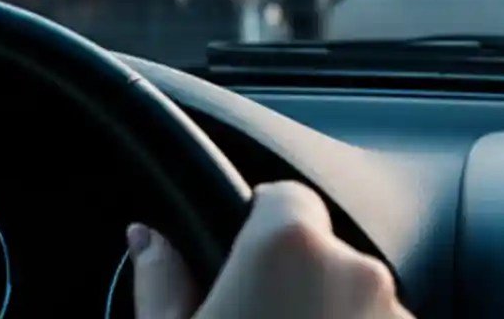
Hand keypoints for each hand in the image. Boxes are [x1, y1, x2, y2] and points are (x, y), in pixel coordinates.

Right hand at [130, 181, 413, 318]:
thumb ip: (160, 279)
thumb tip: (146, 239)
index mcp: (288, 248)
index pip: (285, 196)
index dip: (256, 224)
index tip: (238, 260)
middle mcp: (357, 273)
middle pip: (322, 252)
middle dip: (294, 281)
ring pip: (356, 301)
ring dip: (329, 317)